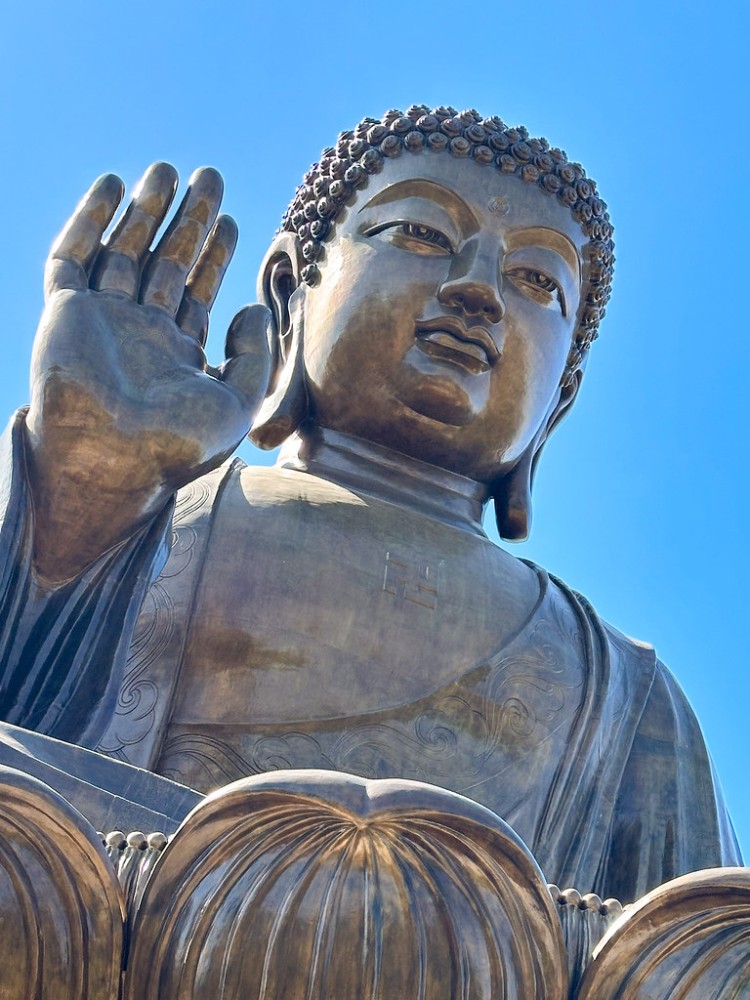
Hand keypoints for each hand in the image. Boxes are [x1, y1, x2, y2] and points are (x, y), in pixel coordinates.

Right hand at [25, 163, 271, 579]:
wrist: (111, 460)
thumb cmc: (177, 444)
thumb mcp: (239, 403)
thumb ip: (255, 355)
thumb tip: (254, 306)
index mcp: (177, 355)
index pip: (197, 291)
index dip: (215, 253)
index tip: (232, 220)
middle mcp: (139, 333)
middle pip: (166, 261)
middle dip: (188, 219)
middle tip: (210, 176)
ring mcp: (101, 320)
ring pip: (124, 250)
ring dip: (146, 209)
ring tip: (169, 168)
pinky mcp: (65, 311)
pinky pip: (73, 256)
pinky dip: (91, 218)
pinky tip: (114, 184)